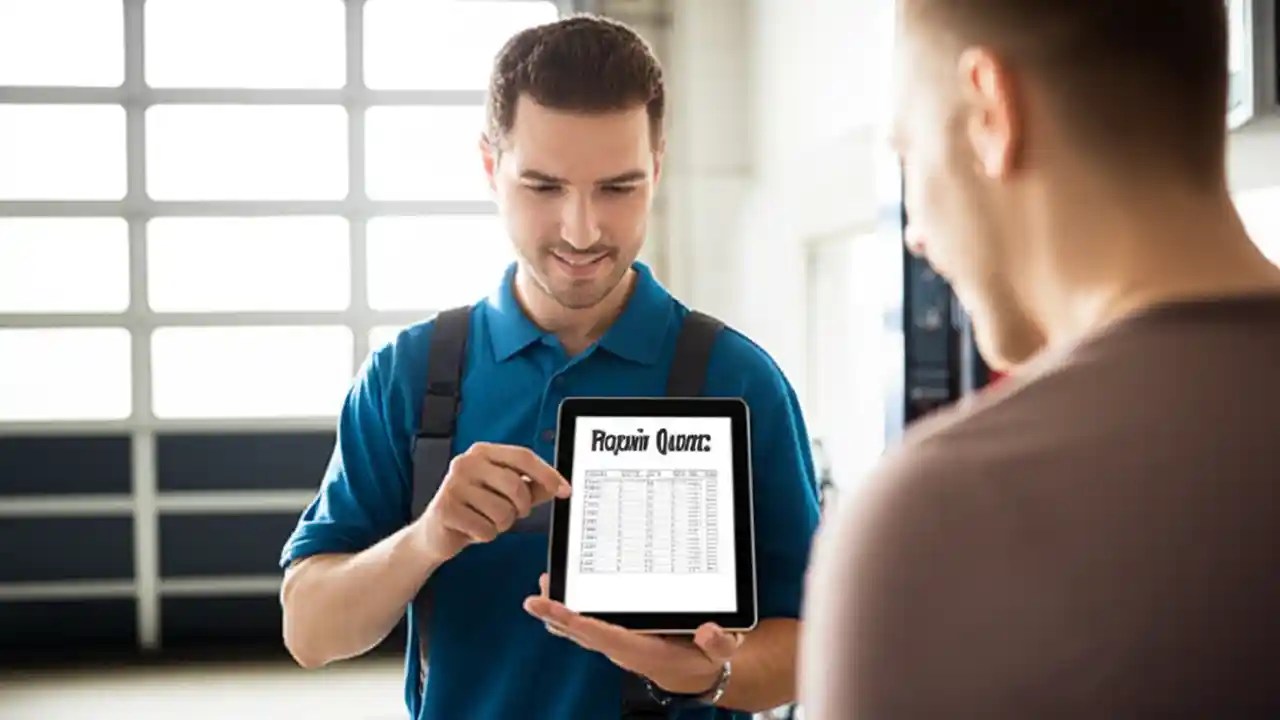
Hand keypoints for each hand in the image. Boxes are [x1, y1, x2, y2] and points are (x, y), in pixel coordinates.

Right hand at [418, 443, 570, 563]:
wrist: (435, 532)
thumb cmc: (474, 509)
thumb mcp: (506, 495)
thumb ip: (533, 488)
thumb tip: (560, 486)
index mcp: (483, 452)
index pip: (523, 456)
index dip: (547, 474)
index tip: (565, 489)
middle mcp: (466, 463)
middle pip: (516, 485)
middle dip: (521, 507)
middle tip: (512, 513)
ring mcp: (453, 485)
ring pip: (502, 511)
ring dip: (501, 524)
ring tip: (486, 520)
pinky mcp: (445, 509)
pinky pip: (486, 529)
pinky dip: (486, 535)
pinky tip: (472, 529)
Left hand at [524, 573, 742, 695]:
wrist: (698, 673)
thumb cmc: (706, 658)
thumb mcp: (721, 651)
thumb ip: (719, 643)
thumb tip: (709, 632)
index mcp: (643, 651)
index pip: (603, 634)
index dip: (576, 621)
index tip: (552, 608)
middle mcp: (622, 648)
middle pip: (582, 632)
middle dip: (556, 615)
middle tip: (534, 597)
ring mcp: (616, 643)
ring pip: (580, 629)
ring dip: (558, 613)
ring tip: (541, 587)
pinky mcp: (615, 637)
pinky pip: (586, 626)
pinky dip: (569, 612)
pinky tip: (558, 595)